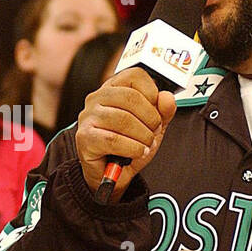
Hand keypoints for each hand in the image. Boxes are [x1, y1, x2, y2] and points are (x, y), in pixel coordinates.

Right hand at [75, 67, 176, 198]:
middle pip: (131, 97)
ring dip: (143, 136)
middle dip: (150, 118)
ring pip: (123, 120)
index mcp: (113, 88)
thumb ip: (163, 111)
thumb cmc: (129, 145)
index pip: (135, 76)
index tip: (156, 111)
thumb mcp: (152, 127)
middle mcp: (97, 98)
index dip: (152, 93)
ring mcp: (88, 117)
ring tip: (145, 145)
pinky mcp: (84, 137)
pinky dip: (132, 148)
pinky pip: (113, 140)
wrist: (113, 174)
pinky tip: (137, 152)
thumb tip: (167, 97)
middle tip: (153, 132)